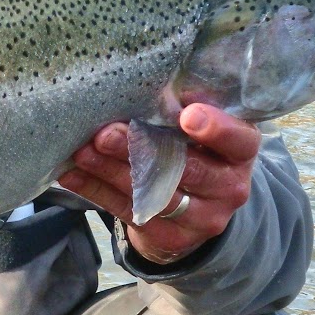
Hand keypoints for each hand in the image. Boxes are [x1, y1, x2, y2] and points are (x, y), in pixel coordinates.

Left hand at [58, 104, 259, 267]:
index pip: (237, 140)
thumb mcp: (207, 129)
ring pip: (152, 195)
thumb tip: (149, 76)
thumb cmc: (198, 150)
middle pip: (184, 169)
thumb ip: (188, 109)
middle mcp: (228, 188)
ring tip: (82, 151)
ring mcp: (200, 218)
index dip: (216, 128)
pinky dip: (97, 191)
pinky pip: (128, 212)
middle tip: (106, 133)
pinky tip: (73, 174)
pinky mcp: (170, 238)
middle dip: (140, 149)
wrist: (200, 209)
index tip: (187, 115)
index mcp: (241, 153)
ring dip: (111, 171)